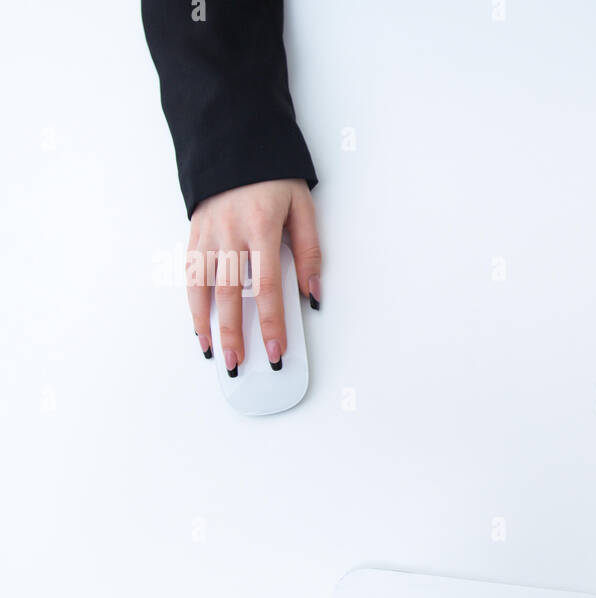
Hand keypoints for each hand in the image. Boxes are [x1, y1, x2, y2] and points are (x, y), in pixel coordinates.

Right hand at [185, 179, 320, 375]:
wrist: (235, 143)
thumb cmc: (273, 178)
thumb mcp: (302, 208)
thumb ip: (309, 252)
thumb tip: (313, 294)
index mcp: (261, 228)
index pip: (266, 287)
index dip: (270, 322)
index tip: (275, 350)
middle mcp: (230, 233)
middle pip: (229, 294)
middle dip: (234, 333)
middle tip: (239, 364)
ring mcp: (207, 234)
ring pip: (202, 288)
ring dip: (206, 324)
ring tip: (212, 353)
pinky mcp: (193, 233)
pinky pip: (190, 273)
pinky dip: (192, 302)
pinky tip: (198, 325)